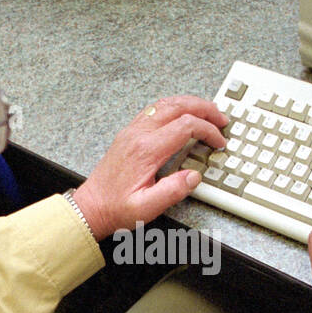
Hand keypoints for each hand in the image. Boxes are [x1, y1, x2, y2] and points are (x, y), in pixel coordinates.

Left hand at [71, 96, 227, 239]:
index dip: (208, 130)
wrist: (90, 208)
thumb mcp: (146, 208)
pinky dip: (174, 107)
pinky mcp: (129, 135)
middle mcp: (138, 135)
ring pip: (165, 104)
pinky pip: (155, 110)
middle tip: (221, 118)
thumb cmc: (115, 209)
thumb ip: (172, 191)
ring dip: (190, 104)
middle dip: (204, 108)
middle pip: (177, 106)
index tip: (219, 142)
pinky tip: (183, 114)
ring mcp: (132, 132)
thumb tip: (194, 176)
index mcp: (146, 150)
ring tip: (208, 111)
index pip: (185, 126)